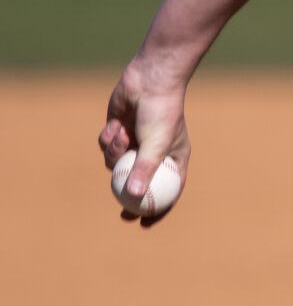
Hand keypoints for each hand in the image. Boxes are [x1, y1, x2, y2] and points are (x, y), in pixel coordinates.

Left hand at [99, 59, 191, 226]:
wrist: (148, 82)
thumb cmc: (161, 113)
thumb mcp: (155, 145)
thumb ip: (144, 170)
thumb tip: (133, 197)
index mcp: (173, 159)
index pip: (168, 190)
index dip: (157, 209)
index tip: (144, 223)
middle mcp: (154, 154)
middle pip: (139, 184)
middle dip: (129, 199)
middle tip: (122, 213)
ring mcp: (135, 143)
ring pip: (116, 163)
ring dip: (114, 153)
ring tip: (122, 136)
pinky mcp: (119, 131)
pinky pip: (107, 146)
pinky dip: (109, 139)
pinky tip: (117, 125)